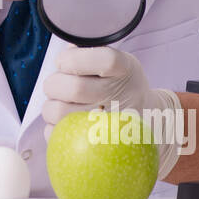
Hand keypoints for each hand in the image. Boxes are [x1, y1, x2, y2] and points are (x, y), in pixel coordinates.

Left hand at [41, 46, 182, 179]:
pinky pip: (58, 136)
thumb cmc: (122, 85)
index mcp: (125, 70)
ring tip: (59, 103)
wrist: (148, 119)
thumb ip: (90, 53)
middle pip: (75, 88)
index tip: (64, 62)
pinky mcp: (95, 145)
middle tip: (56, 85)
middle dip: (54, 84)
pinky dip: (54, 128)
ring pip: (60, 113)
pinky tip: (65, 122)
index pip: (104, 60)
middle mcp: (121, 97)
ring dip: (50, 106)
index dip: (73, 58)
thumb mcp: (118, 61)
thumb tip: (64, 54)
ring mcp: (110, 125)